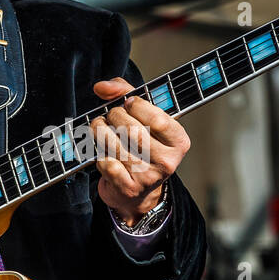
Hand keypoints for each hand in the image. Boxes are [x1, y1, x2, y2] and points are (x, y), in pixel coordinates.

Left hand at [90, 77, 190, 225]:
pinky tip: (103, 152)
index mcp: (179, 142)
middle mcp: (167, 162)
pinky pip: (107, 163)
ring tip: (99, 127)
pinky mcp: (129, 189)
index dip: (136, 106)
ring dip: (100, 131)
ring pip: (116, 145)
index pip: (157, 119)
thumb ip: (125, 93)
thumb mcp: (142, 117)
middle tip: (110, 115)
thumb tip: (102, 86)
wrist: (137, 193)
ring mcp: (148, 177)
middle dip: (114, 116)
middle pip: (133, 130)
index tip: (128, 102)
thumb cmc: (141, 146)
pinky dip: (99, 154)